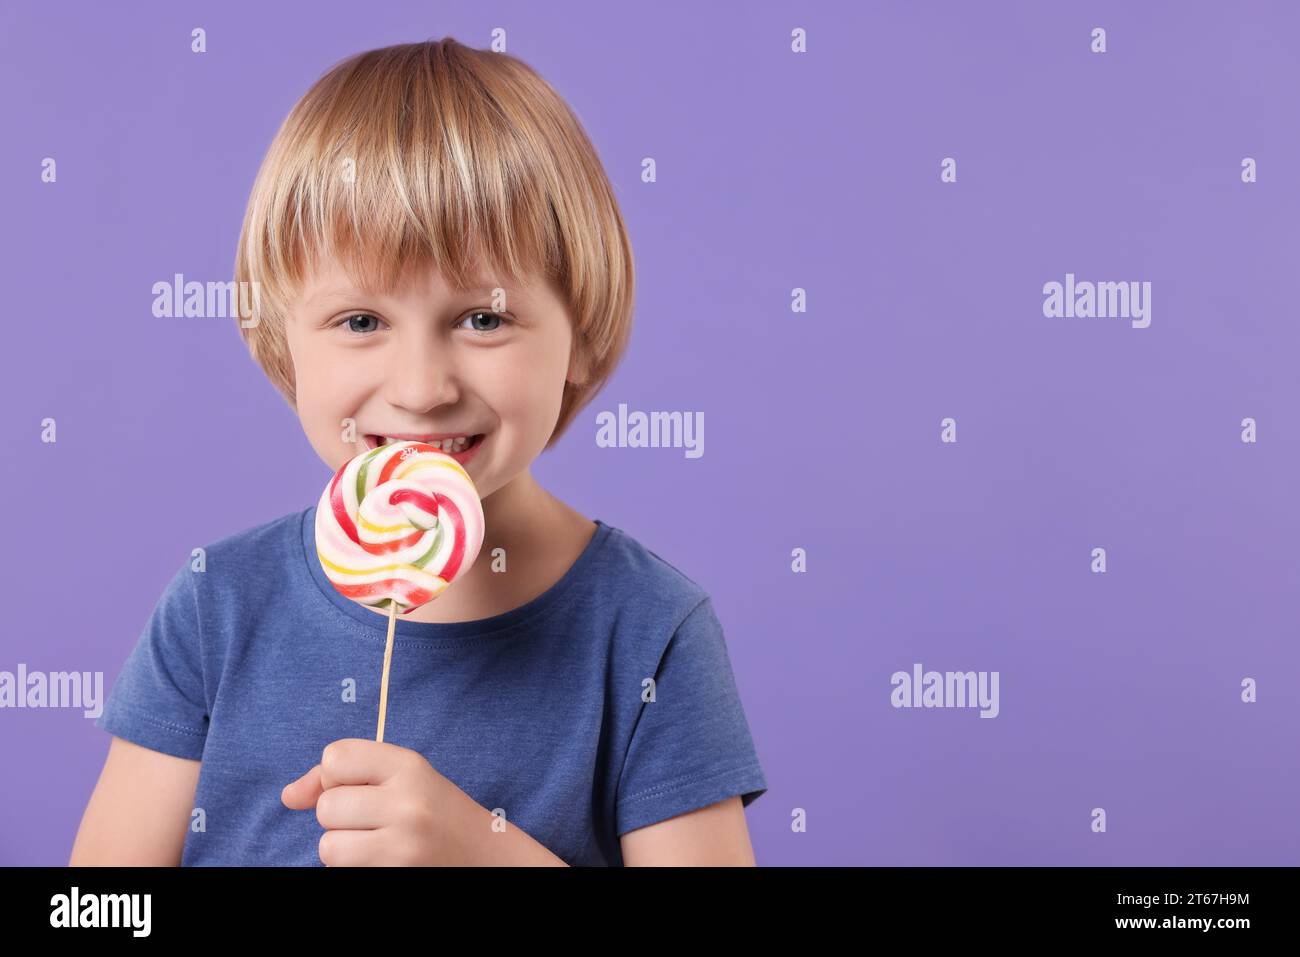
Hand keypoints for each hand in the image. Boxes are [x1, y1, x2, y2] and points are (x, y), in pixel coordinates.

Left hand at [280, 738, 493, 865]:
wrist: (485, 855)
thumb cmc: (433, 812)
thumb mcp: (400, 779)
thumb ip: (343, 777)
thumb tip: (288, 796)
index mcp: (409, 766)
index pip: (335, 757)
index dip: (335, 776)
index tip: (358, 787)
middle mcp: (408, 801)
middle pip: (327, 806)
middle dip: (339, 817)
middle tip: (373, 819)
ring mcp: (403, 843)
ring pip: (328, 846)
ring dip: (343, 848)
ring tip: (376, 843)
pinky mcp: (396, 873)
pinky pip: (342, 870)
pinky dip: (353, 867)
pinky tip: (382, 860)